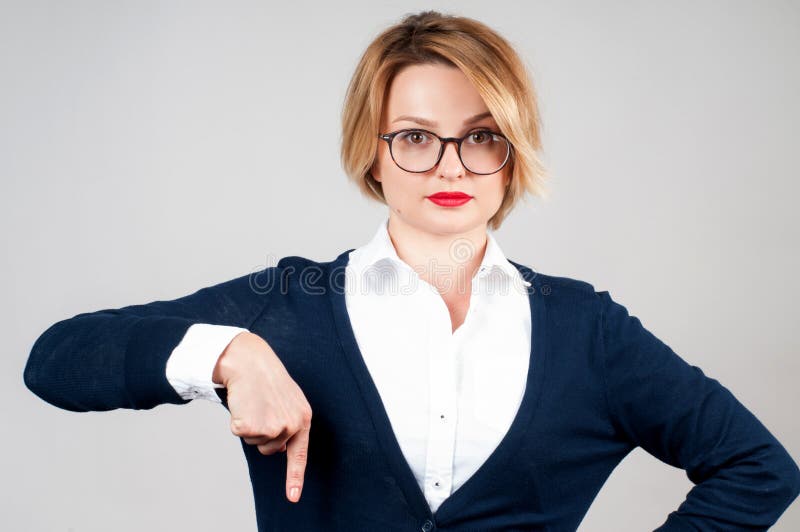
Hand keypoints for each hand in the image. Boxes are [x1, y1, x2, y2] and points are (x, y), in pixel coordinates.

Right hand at [213, 331, 311, 502]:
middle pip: (270, 449)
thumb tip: (279, 449)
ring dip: (249, 426)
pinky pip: (240, 434)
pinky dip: (237, 421)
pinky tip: (243, 403)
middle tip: (260, 407)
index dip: (295, 477)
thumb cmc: (266, 379)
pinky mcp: (253, 426)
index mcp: (303, 418)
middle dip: (261, 433)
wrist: (250, 360)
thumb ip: (289, 423)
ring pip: (255, 443)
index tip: (292, 497)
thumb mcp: (287, 400)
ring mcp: (273, 427)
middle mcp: (291, 425)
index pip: (300, 454)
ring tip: (253, 403)